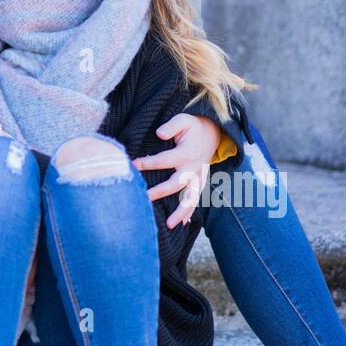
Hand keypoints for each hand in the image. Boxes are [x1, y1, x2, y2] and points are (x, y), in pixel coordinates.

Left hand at [132, 113, 221, 229]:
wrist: (213, 134)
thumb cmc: (193, 128)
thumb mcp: (184, 120)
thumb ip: (172, 126)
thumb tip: (159, 133)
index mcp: (187, 153)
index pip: (164, 160)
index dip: (148, 163)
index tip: (133, 165)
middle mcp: (194, 168)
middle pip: (176, 184)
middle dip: (160, 192)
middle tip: (144, 197)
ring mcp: (198, 178)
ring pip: (190, 199)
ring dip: (180, 212)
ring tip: (169, 225)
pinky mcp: (199, 184)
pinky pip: (195, 201)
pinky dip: (188, 213)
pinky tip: (180, 225)